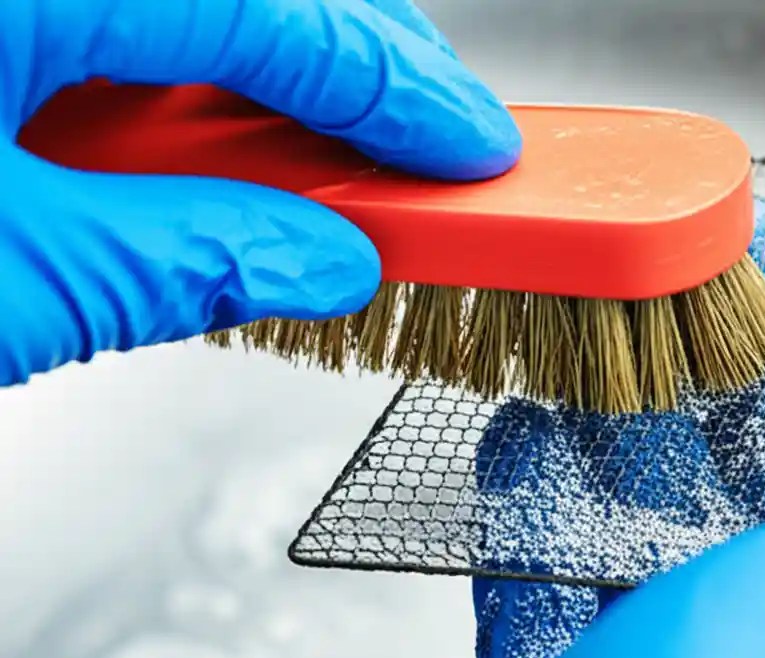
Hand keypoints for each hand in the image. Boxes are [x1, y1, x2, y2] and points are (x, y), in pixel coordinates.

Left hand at [0, 0, 519, 386]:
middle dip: (367, 70)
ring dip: (285, 98)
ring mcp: (20, 5)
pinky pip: (135, 39)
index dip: (397, 87)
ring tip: (342, 184)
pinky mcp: (7, 33)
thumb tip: (323, 261)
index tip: (475, 149)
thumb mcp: (15, 281)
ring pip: (208, 21)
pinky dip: (200, 103)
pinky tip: (225, 170)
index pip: (275, 12)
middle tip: (439, 154)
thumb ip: (182, 261)